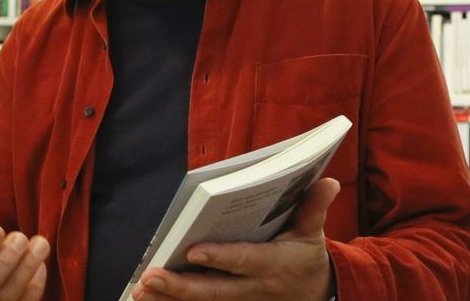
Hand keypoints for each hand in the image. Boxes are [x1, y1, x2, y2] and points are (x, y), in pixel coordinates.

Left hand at [131, 178, 340, 300]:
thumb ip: (314, 208)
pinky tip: (149, 298)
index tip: (193, 250)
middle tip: (150, 277)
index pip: (244, 261)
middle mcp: (254, 289)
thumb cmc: (307, 257)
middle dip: (181, 286)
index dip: (220, 257)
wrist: (318, 295)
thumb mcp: (313, 233)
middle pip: (215, 291)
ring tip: (140, 291)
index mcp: (273, 265)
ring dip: (171, 300)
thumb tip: (328, 181)